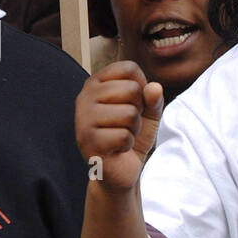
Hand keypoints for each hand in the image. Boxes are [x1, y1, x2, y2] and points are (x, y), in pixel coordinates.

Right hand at [75, 61, 164, 192]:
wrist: (121, 168)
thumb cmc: (131, 134)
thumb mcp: (148, 112)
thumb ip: (153, 98)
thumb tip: (154, 88)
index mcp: (96, 83)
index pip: (129, 68)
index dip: (141, 87)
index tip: (131, 103)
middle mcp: (85, 96)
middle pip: (131, 89)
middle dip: (138, 110)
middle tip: (126, 124)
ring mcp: (83, 118)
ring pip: (129, 113)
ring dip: (133, 129)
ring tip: (122, 135)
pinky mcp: (87, 141)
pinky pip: (124, 136)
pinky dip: (128, 144)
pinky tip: (117, 148)